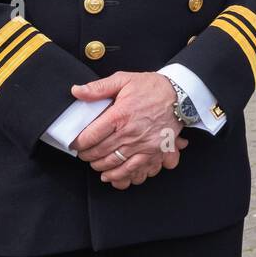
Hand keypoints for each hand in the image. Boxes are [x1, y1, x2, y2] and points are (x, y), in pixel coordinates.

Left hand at [70, 72, 188, 189]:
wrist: (180, 95)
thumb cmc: (152, 87)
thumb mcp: (124, 80)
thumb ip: (99, 88)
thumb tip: (76, 91)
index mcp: (120, 115)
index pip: (90, 136)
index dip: (78, 143)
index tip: (75, 144)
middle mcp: (130, 133)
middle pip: (99, 152)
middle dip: (87, 155)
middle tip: (83, 153)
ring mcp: (142, 144)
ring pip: (113, 163)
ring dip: (99, 166)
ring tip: (95, 163)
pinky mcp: (154, 152)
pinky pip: (133, 170)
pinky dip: (119, 176)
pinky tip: (111, 175)